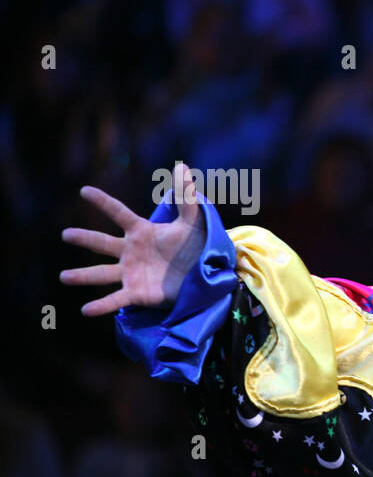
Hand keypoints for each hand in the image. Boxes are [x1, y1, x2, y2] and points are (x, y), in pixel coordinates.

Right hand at [61, 162, 207, 315]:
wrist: (205, 275)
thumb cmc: (196, 246)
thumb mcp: (193, 222)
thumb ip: (186, 197)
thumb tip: (182, 166)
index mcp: (141, 232)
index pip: (118, 213)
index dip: (103, 202)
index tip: (84, 190)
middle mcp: (130, 251)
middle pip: (102, 243)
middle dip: (84, 238)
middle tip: (66, 234)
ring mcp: (131, 273)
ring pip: (101, 273)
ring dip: (82, 276)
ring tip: (64, 277)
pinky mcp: (137, 293)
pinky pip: (115, 299)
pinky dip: (100, 305)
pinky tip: (85, 310)